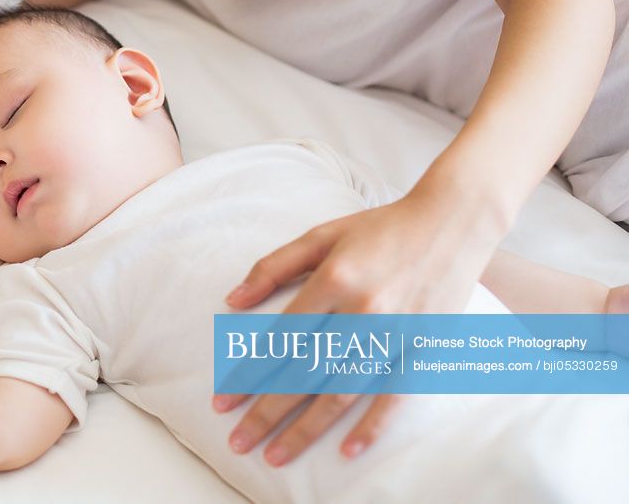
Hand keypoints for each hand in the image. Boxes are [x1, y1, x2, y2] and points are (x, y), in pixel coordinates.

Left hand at [213, 187, 504, 464]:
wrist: (453, 221)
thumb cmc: (379, 228)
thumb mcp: (321, 235)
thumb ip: (273, 266)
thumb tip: (232, 300)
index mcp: (334, 278)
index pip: (281, 339)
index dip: (250, 374)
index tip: (223, 403)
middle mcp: (363, 309)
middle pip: (306, 372)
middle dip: (268, 413)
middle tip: (239, 443)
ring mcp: (396, 332)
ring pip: (343, 391)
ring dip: (307, 428)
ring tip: (277, 455)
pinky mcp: (423, 346)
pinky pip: (395, 394)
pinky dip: (372, 425)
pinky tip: (346, 450)